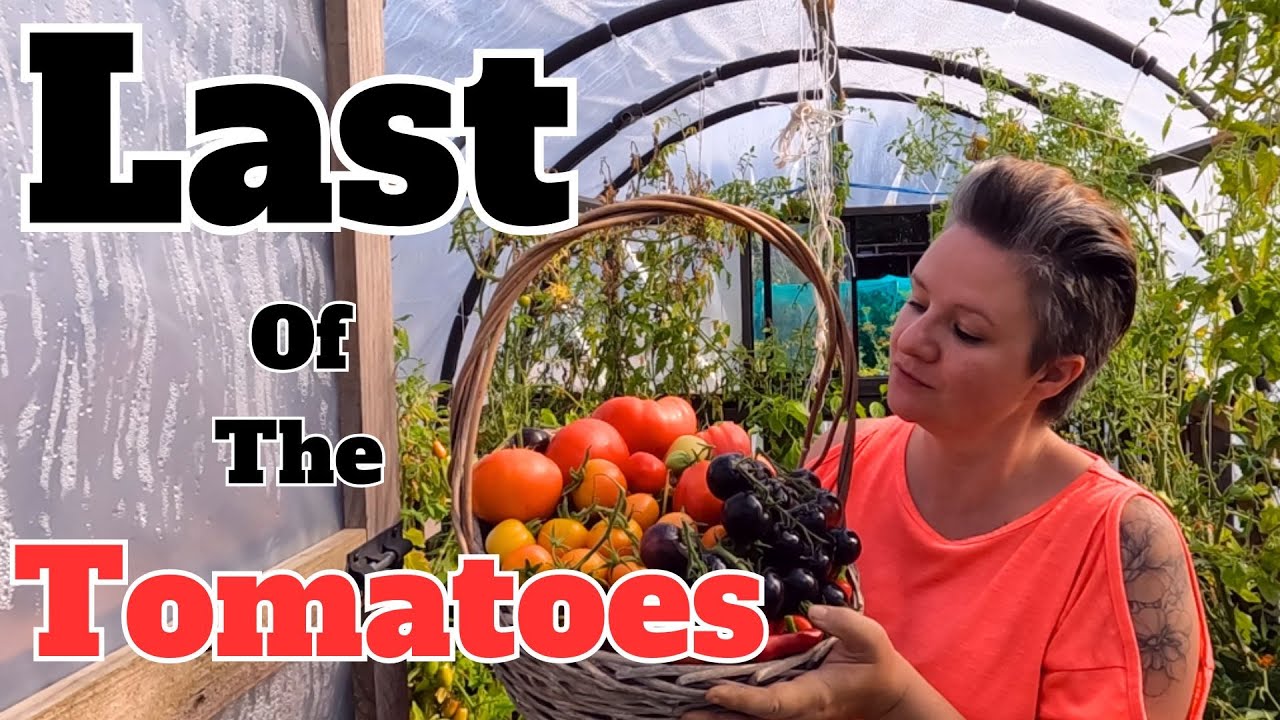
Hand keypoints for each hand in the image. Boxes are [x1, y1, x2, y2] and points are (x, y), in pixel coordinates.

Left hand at [681, 605, 911, 719]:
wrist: (884, 694)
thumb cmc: (875, 663)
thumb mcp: (871, 638)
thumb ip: (844, 624)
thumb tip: (813, 611)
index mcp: (813, 695)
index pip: (771, 703)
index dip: (741, 699)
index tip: (712, 690)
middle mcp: (795, 709)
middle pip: (749, 719)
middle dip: (715, 714)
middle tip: (678, 709)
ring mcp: (788, 711)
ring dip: (714, 715)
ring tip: (676, 709)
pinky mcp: (784, 705)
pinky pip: (751, 712)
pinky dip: (727, 707)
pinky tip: (700, 700)